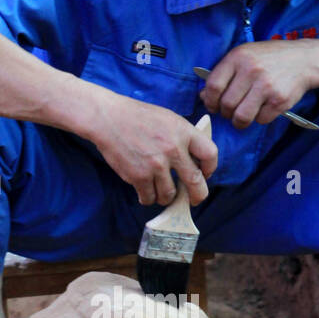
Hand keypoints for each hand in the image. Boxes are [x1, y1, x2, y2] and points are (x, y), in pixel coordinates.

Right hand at [89, 96, 217, 206]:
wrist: (108, 118)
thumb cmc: (137, 117)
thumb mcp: (168, 118)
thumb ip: (183, 137)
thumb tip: (195, 161)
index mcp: (183, 132)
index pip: (210, 154)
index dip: (210, 168)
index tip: (205, 174)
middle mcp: (173, 149)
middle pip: (195, 182)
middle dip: (197, 195)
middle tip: (193, 199)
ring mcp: (156, 165)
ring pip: (169, 195)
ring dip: (166, 196)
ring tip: (160, 190)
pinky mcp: (139, 176)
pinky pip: (149, 197)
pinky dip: (148, 197)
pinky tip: (145, 191)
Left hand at [199, 40, 318, 128]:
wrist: (304, 60)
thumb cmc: (269, 59)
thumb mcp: (245, 56)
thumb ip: (224, 74)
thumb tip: (204, 96)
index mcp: (238, 57)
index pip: (213, 86)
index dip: (210, 101)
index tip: (213, 105)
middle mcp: (251, 70)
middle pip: (227, 105)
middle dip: (226, 114)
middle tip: (231, 112)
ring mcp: (266, 86)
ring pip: (241, 117)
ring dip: (240, 121)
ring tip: (244, 116)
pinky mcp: (279, 100)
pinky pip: (260, 119)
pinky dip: (260, 118)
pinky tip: (264, 108)